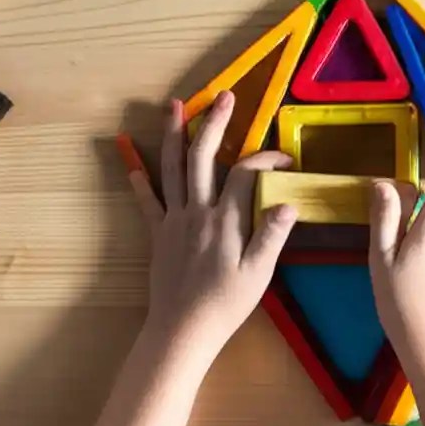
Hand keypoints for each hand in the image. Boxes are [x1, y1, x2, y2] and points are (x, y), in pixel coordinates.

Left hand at [129, 92, 296, 347]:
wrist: (183, 329)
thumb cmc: (225, 304)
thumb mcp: (259, 273)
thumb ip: (272, 235)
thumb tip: (289, 202)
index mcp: (226, 220)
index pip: (247, 174)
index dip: (266, 158)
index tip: (284, 157)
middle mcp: (198, 211)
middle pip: (204, 157)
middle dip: (214, 124)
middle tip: (223, 97)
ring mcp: (175, 221)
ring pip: (173, 168)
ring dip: (174, 134)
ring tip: (174, 106)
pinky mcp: (158, 235)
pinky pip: (148, 202)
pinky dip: (141, 181)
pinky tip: (134, 162)